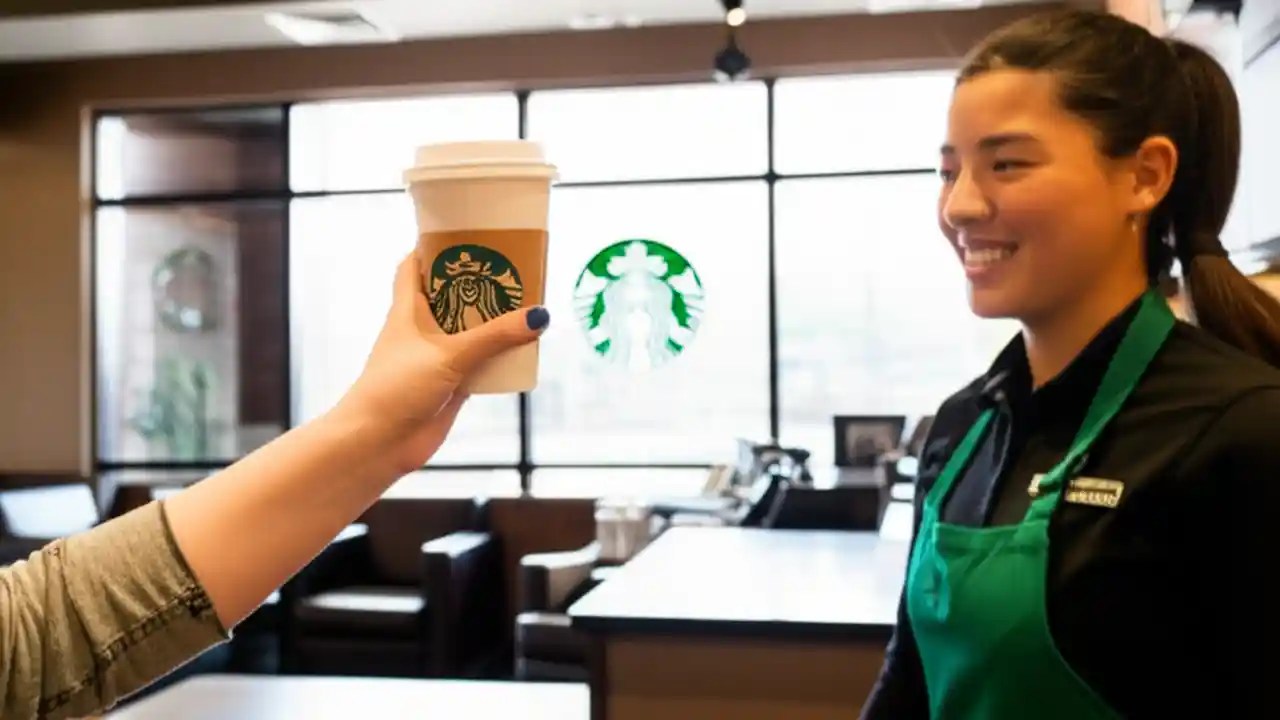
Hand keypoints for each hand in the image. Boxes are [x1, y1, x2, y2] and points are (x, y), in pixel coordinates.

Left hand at [335, 253, 548, 472]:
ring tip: (527, 302)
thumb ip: (494, 336)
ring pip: (471, 331)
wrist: (378, 442)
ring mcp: (437, 358)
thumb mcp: (449, 354)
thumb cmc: (396, 388)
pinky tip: (526, 349)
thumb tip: (537, 316)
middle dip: (479, 283)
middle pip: (452, 295)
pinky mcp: (451, 385)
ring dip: (495, 321)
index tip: (463, 234)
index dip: (434, 247)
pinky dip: (501, 357)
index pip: (415, 266)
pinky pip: (482, 363)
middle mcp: (422, 330)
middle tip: (511, 266)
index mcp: (408, 310)